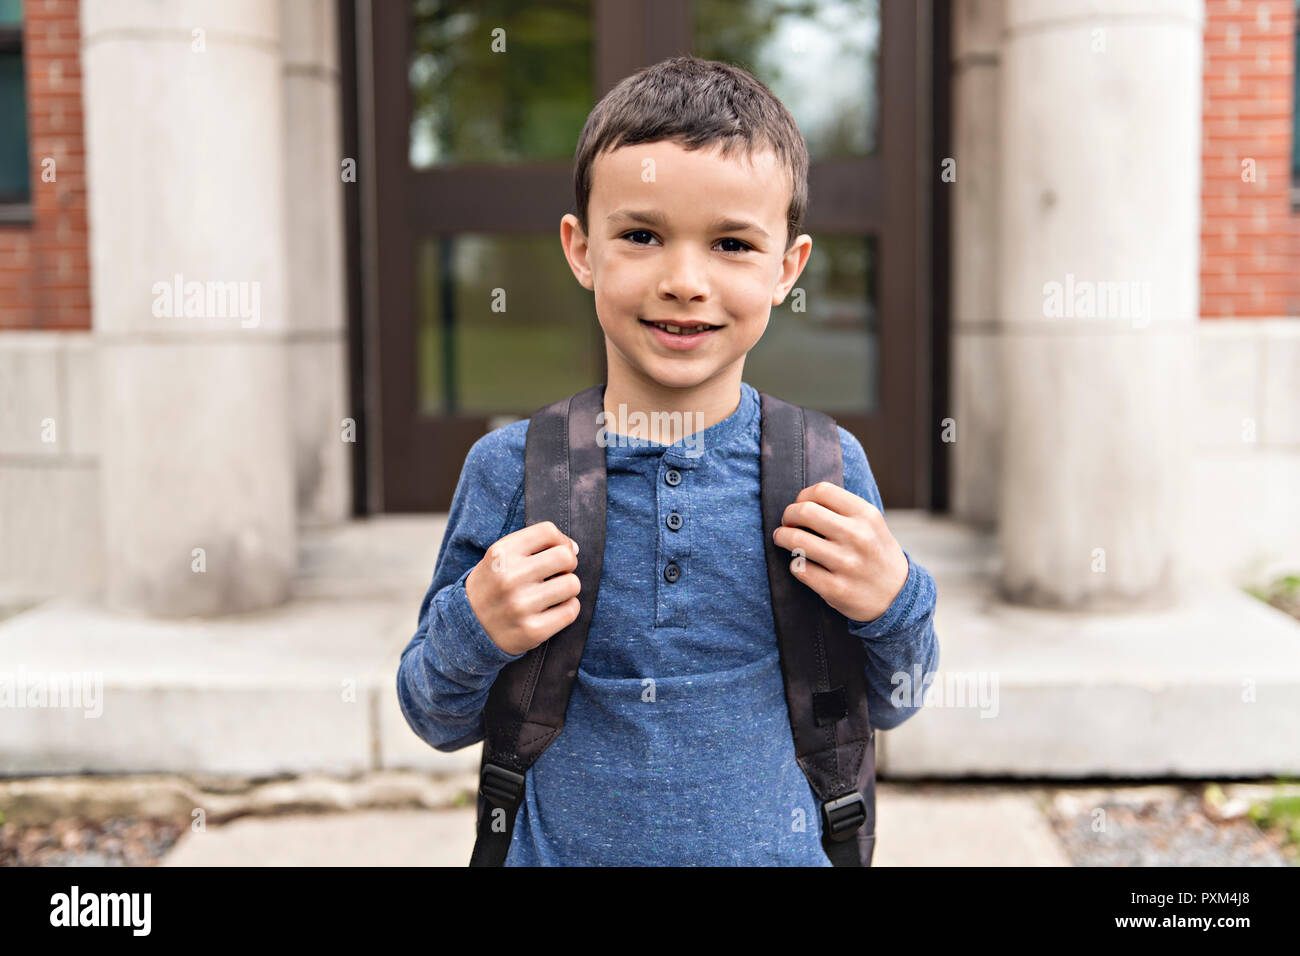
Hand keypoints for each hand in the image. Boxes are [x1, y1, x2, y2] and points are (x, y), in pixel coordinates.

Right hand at [465, 520, 581, 655]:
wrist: (469, 626)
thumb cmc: (493, 586)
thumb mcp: (500, 556)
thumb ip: (532, 544)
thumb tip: (572, 547)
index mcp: (500, 554)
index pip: (548, 531)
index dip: (559, 540)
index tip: (555, 551)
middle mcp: (509, 578)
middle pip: (566, 557)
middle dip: (567, 564)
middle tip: (557, 573)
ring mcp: (520, 606)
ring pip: (572, 584)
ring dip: (567, 588)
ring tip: (551, 593)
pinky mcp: (532, 631)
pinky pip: (571, 611)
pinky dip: (566, 609)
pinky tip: (551, 610)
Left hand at [771, 481, 908, 623]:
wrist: (898, 596)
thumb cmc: (876, 554)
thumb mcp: (872, 525)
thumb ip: (843, 510)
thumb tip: (802, 501)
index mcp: (866, 515)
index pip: (822, 490)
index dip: (803, 496)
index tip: (800, 505)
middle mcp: (857, 536)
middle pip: (804, 511)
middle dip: (788, 515)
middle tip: (787, 523)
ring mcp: (846, 563)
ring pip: (795, 539)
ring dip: (782, 537)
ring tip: (783, 539)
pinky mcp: (835, 588)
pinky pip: (798, 568)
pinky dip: (795, 564)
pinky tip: (802, 565)